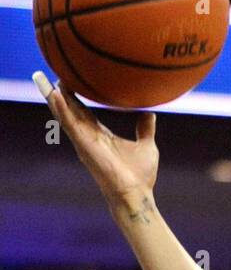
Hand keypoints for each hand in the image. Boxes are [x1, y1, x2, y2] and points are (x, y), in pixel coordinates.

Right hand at [32, 70, 157, 208]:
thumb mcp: (146, 145)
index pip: (83, 112)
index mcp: (100, 135)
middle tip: (49, 74)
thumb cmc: (141, 176)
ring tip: (41, 79)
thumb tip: (150, 113)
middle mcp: (88, 137)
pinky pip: (70, 124)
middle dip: (58, 94)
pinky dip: (61, 109)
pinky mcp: (83, 146)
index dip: (74, 97)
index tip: (68, 80)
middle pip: (69, 111)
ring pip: (64, 115)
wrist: (136, 195)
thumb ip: (145, 129)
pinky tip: (55, 94)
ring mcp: (84, 142)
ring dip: (53, 97)